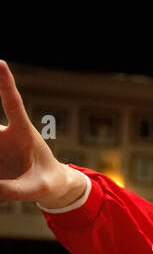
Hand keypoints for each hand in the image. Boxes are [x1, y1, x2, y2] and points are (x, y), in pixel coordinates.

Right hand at [0, 61, 85, 206]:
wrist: (48, 186)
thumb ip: (16, 190)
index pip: (13, 104)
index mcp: (23, 133)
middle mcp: (4, 133)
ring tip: (4, 174)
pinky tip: (3, 187)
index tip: (1, 63)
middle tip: (2, 142)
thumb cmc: (48, 182)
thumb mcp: (38, 189)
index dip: (5, 84)